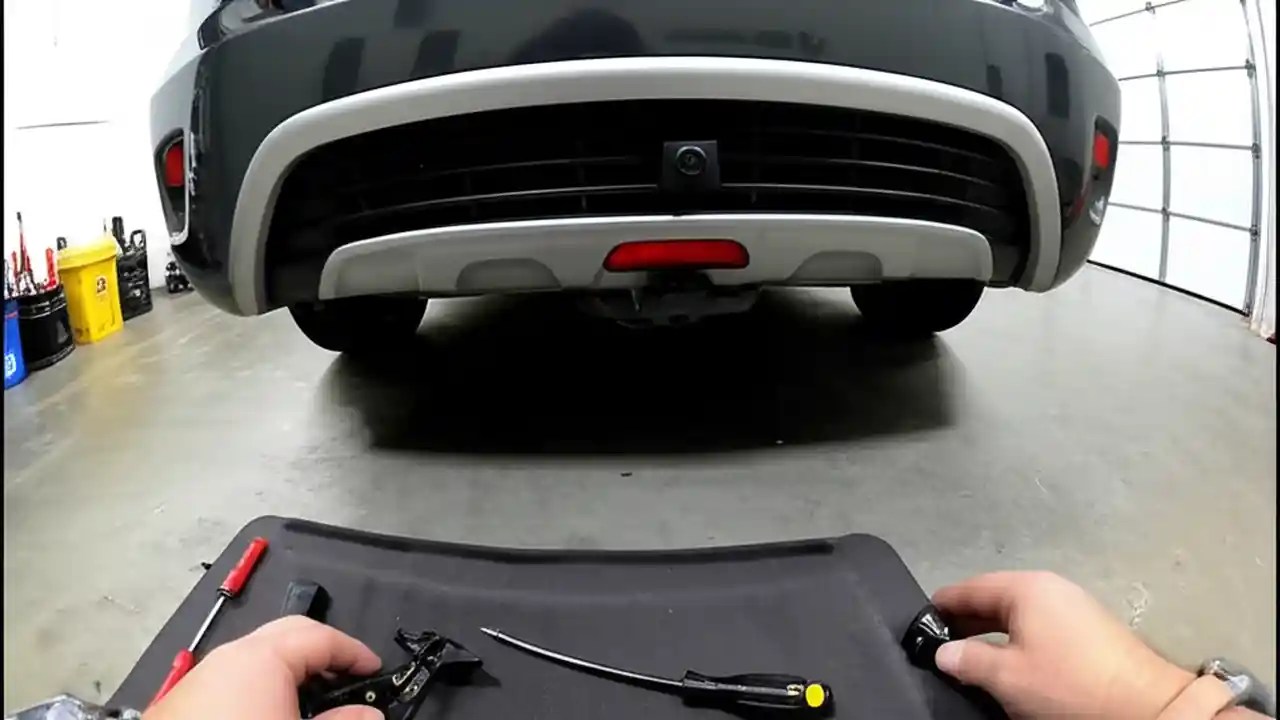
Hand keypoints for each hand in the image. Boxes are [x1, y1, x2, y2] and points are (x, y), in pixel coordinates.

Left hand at [143, 615, 383, 719]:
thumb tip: (369, 715)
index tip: (375, 671)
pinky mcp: (180, 704)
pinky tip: (266, 716)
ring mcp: (200, 678)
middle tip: (349, 678)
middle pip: (288, 635)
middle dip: (322, 652)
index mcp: (264, 658)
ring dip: (290, 672)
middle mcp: (230, 656)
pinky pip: (231, 680)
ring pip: (256, 657)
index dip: (355, 653)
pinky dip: (260, 688)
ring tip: (312, 704)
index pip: (322, 637)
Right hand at [932, 571, 1193, 719]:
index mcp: (1025, 588)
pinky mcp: (1090, 629)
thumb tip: (943, 652)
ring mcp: (1073, 606)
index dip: (940, 608)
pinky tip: (1012, 664)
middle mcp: (1049, 587)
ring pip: (1017, 614)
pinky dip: (1018, 640)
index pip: (967, 589)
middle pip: (993, 598)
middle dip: (965, 622)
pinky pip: (1039, 626)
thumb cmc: (1069, 685)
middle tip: (941, 648)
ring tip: (973, 660)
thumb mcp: (1007, 677)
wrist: (1147, 708)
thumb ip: (967, 660)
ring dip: (992, 634)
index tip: (919, 627)